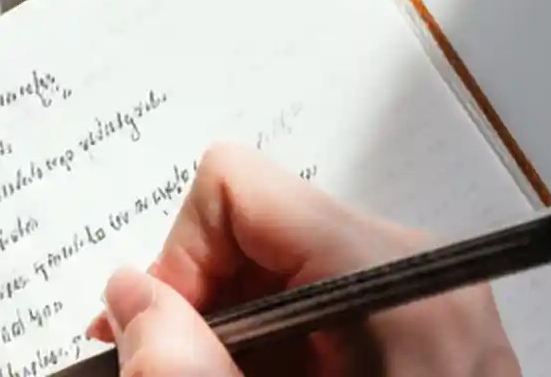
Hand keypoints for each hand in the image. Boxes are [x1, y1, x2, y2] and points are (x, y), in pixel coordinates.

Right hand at [86, 143, 521, 375]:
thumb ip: (189, 374)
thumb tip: (128, 294)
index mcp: (393, 281)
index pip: (239, 191)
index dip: (180, 262)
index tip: (163, 344)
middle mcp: (417, 273)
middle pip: (256, 228)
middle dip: (200, 304)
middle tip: (170, 372)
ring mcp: (423, 303)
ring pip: (277, 272)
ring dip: (229, 337)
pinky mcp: (419, 335)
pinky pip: (314, 310)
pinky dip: (269, 354)